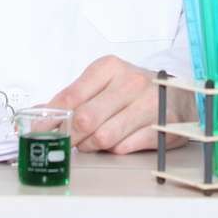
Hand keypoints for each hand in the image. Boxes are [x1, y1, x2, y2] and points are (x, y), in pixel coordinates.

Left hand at [47, 56, 191, 153]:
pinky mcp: (161, 127)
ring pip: (103, 137)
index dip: (50, 118)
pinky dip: (113, 150)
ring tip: (89, 143)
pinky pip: (125, 147)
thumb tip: (39, 111)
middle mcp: (129, 83)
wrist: (180, 94)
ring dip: (90, 146)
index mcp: (109, 68)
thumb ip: (74, 97)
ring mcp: (147, 105)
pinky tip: (113, 144)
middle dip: (69, 137)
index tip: (38, 131)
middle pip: (85, 119)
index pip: (71, 96)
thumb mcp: (104, 82)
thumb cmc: (135, 89)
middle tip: (64, 143)